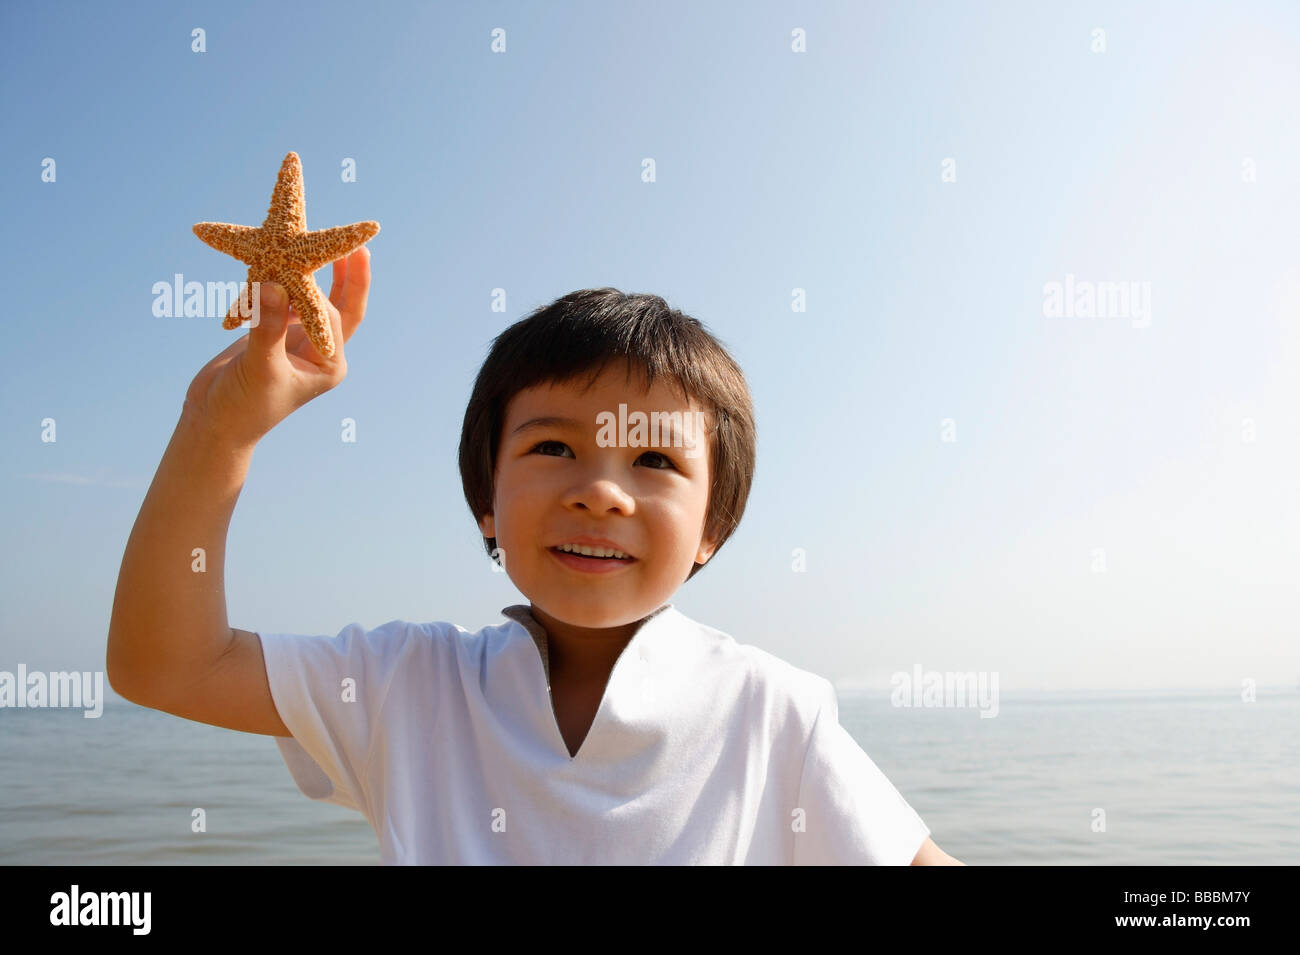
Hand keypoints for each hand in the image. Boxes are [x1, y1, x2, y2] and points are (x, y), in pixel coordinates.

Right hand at [182, 246, 372, 446]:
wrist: (213, 422)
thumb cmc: (243, 406)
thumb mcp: (259, 367)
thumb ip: (268, 328)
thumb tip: (276, 285)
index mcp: (330, 363)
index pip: (333, 318)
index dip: (318, 290)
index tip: (306, 260)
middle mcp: (320, 351)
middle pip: (340, 306)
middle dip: (347, 276)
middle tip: (355, 243)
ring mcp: (297, 340)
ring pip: (311, 299)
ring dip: (312, 273)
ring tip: (318, 240)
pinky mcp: (274, 333)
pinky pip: (283, 300)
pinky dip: (280, 282)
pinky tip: (278, 260)